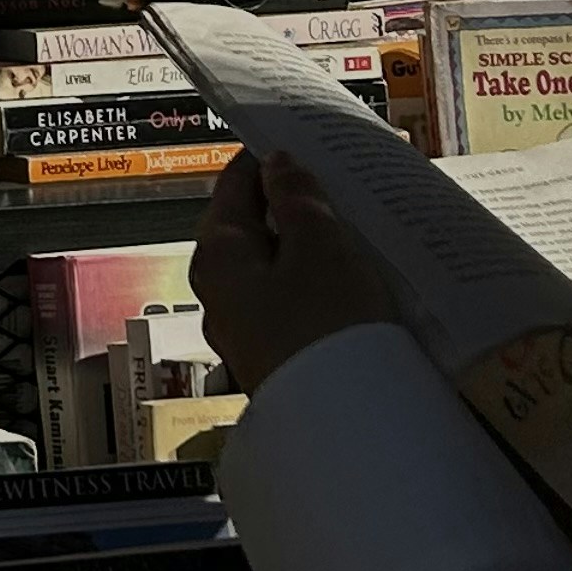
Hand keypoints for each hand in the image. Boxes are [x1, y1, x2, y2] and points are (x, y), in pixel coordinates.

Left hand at [191, 147, 396, 391]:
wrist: (343, 429)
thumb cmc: (326, 324)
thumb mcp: (320, 247)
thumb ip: (298, 199)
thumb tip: (277, 164)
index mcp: (217, 255)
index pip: (234, 185)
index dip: (269, 158)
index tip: (305, 141)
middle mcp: (218, 293)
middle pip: (251, 228)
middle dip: (291, 204)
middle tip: (339, 182)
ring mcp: (244, 332)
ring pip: (273, 269)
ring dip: (307, 246)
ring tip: (354, 226)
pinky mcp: (275, 360)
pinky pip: (291, 304)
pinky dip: (315, 283)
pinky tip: (351, 280)